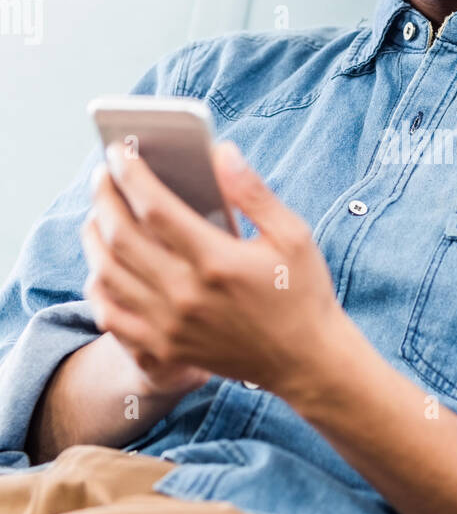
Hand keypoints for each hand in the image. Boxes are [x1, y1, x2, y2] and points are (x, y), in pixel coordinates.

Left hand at [81, 139, 346, 410]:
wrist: (305, 362)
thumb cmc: (302, 292)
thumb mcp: (292, 235)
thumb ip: (253, 192)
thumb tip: (219, 151)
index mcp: (218, 262)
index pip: (155, 208)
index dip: (130, 175)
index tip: (118, 151)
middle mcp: (186, 295)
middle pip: (120, 237)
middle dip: (104, 197)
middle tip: (102, 175)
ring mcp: (170, 325)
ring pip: (108, 273)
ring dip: (93, 237)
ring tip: (98, 214)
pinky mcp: (164, 348)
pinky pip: (111, 315)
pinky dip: (98, 286)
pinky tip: (102, 265)